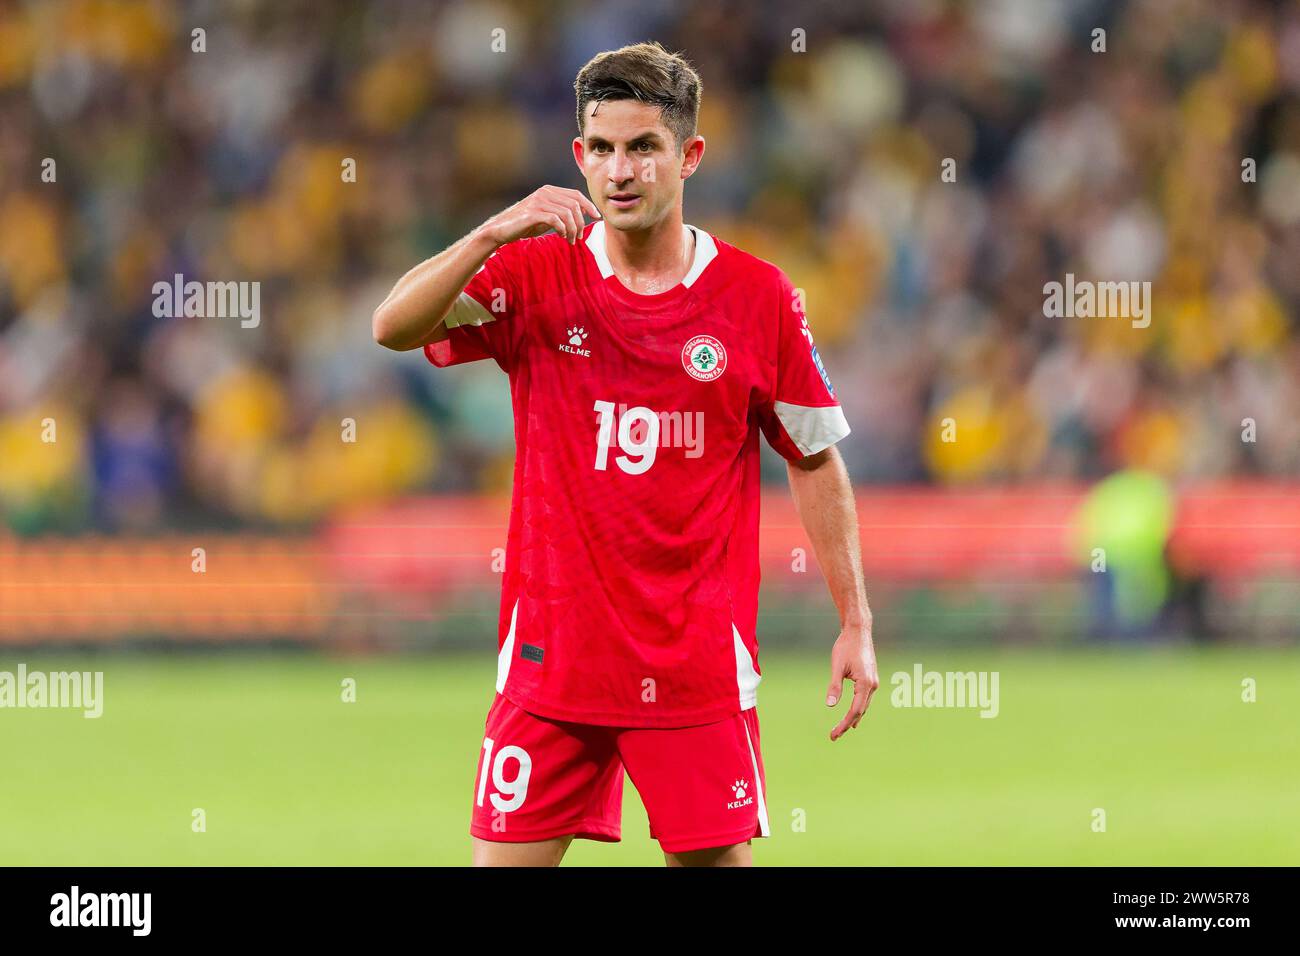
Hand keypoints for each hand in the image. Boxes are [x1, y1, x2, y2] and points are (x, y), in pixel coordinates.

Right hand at [479, 185, 601, 246]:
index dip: (589, 205)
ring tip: (570, 240)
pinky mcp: (532, 213)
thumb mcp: (546, 217)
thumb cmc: (524, 225)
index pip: (576, 195)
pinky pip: (556, 219)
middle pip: (574, 204)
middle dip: (581, 222)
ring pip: (567, 213)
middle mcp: (544, 193)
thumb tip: (581, 213)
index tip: (597, 217)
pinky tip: (562, 236)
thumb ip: (561, 212)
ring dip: (573, 229)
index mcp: (549, 191)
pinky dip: (563, 229)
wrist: (501, 230)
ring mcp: (538, 202)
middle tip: (578, 237)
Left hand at [826, 621, 877, 740]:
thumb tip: (830, 705)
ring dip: (853, 718)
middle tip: (833, 737)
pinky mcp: (871, 678)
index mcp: (865, 684)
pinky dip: (858, 709)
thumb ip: (834, 687)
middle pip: (860, 711)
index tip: (834, 734)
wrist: (858, 631)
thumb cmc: (846, 646)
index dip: (844, 724)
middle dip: (847, 724)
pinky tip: (853, 717)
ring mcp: (873, 682)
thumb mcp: (837, 666)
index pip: (854, 711)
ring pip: (863, 706)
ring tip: (840, 730)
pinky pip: (864, 699)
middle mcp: (872, 685)